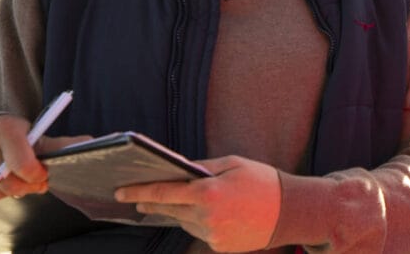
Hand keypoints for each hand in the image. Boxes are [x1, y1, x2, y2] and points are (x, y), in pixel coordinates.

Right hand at [0, 114, 89, 200]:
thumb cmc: (16, 137)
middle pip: (8, 184)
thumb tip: (91, 144)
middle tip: (27, 179)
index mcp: (6, 127)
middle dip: (23, 187)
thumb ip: (62, 144)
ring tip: (8, 177)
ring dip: (4, 191)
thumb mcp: (38, 137)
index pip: (24, 166)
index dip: (37, 177)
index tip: (41, 175)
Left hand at [114, 155, 281, 251]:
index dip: (138, 192)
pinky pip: (199, 232)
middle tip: (140, 198)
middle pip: (169, 210)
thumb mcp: (232, 163)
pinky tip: (216, 213)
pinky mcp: (218, 246)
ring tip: (196, 200)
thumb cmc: (261, 181)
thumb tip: (177, 170)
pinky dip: (200, 222)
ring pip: (184, 221)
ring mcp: (212, 234)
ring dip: (182, 211)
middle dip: (155, 203)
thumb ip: (201, 167)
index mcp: (207, 191)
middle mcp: (206, 216)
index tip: (119, 192)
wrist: (290, 211)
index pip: (162, 192)